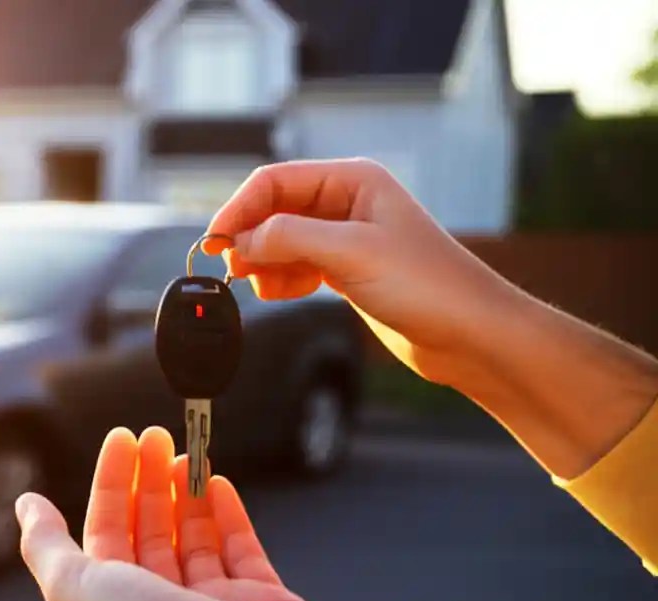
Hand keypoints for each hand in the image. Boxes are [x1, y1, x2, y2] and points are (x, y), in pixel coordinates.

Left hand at [17, 427, 360, 600]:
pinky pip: (243, 550)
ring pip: (196, 536)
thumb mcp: (73, 586)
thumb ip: (46, 544)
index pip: (108, 531)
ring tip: (186, 451)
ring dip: (188, 491)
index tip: (122, 439)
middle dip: (150, 479)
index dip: (112, 483)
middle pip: (151, 529)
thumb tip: (26, 505)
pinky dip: (230, 515)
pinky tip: (220, 483)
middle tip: (155, 436)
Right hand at [199, 157, 657, 478]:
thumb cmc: (428, 286)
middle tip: (229, 269)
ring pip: (281, 239)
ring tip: (255, 285)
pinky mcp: (347, 269)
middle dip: (248, 237)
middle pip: (274, 209)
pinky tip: (277, 294)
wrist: (472, 335)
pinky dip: (279, 279)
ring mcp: (347, 237)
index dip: (239, 208)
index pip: (275, 181)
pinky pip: (295, 265)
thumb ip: (289, 239)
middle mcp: (348, 202)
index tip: (213, 241)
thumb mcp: (351, 254)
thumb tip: (240, 240)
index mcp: (353, 180)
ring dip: (261, 261)